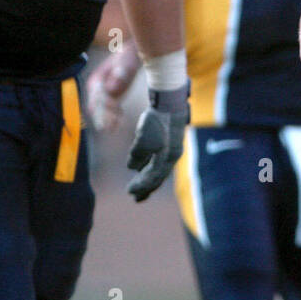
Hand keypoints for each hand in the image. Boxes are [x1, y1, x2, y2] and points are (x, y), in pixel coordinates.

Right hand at [87, 51, 139, 131]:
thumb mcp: (125, 64)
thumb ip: (120, 75)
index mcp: (96, 80)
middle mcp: (97, 88)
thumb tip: (110, 89)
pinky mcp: (112, 95)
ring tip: (114, 128)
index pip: (96, 98)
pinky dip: (113, 116)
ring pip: (102, 110)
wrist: (132, 54)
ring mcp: (104, 92)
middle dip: (103, 117)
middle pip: (97, 107)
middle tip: (111, 127)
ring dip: (107, 119)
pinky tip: (119, 122)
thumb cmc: (128, 57)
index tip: (114, 110)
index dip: (103, 107)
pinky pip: (110, 109)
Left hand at [126, 84, 188, 201]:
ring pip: (159, 169)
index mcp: (167, 158)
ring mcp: (171, 148)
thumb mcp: (143, 139)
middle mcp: (171, 156)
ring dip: (149, 178)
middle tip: (137, 199)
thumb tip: (132, 167)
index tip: (129, 192)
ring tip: (140, 186)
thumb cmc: (156, 120)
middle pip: (158, 177)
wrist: (170, 100)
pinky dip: (151, 166)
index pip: (153, 178)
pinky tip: (143, 166)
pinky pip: (160, 159)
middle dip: (147, 188)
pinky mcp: (169, 141)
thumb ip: (137, 155)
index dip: (141, 186)